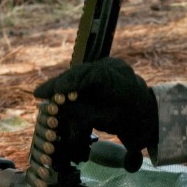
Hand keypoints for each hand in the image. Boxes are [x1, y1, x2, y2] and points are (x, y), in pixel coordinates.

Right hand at [32, 57, 158, 163]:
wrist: (148, 115)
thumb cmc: (131, 120)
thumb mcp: (106, 120)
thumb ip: (83, 113)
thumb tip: (57, 106)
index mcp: (119, 77)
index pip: (90, 75)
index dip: (70, 83)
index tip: (53, 93)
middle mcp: (112, 66)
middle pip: (81, 72)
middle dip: (59, 84)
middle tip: (39, 94)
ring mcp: (107, 67)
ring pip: (79, 74)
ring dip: (61, 85)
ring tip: (42, 93)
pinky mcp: (101, 72)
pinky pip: (82, 78)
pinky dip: (70, 87)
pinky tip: (55, 93)